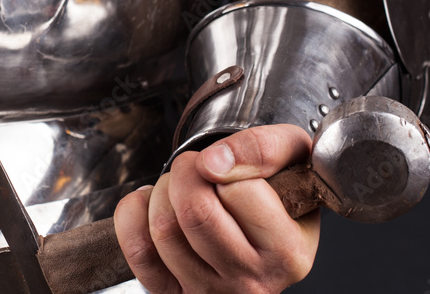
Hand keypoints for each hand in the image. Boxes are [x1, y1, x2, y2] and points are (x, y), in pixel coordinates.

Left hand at [114, 125, 320, 292]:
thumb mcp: (294, 156)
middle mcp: (251, 280)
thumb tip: (214, 161)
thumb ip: (264, 149)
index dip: (225, 161)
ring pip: (164, 230)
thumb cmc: (280, 190)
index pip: (240, 191)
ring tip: (182, 188)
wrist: (267, 226)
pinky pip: (137, 250)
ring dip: (161, 192)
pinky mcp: (173, 292)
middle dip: (186, 172)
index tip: (227, 161)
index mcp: (287, 253)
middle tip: (198, 167)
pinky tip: (154, 205)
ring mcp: (210, 291)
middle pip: (195, 213)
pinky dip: (135, 214)